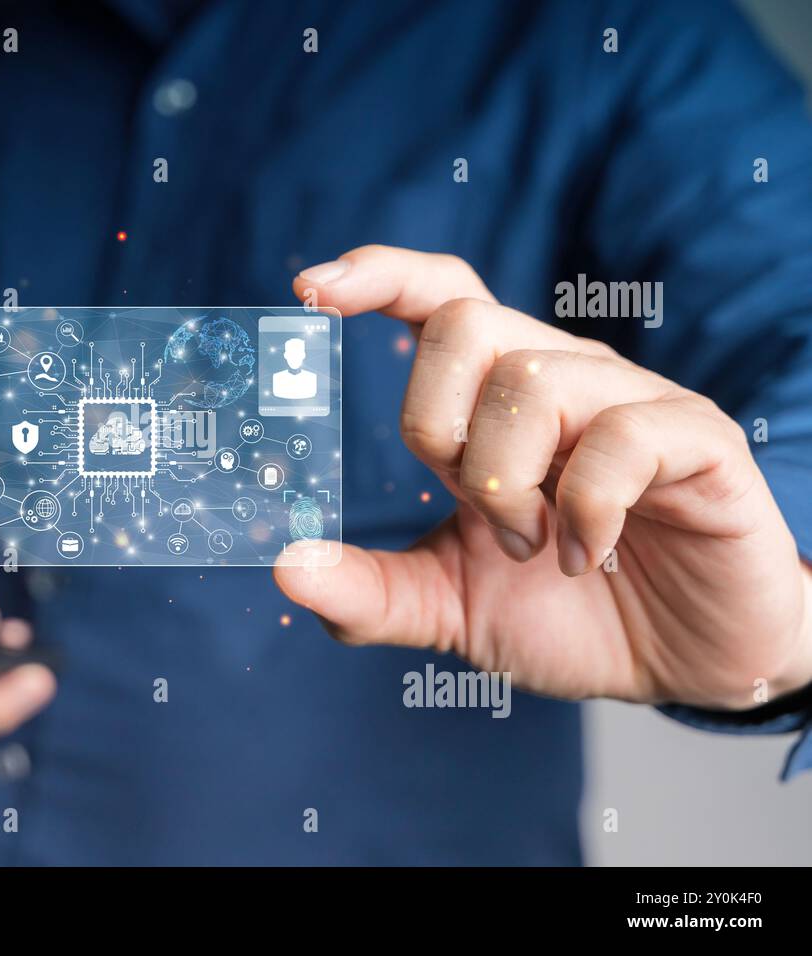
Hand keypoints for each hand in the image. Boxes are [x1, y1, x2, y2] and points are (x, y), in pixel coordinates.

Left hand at [275, 245, 811, 709]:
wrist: (684, 664)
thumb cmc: (567, 614)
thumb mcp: (448, 607)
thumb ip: (369, 590)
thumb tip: (286, 568)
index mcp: (498, 401)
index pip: (440, 295)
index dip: (378, 275)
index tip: (308, 291)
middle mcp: (561, 378)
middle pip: (464, 324)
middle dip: (436, 424)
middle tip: (470, 505)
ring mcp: (632, 402)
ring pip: (532, 379)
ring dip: (509, 483)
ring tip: (535, 548)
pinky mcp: (699, 441)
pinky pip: (623, 435)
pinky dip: (584, 509)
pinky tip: (583, 555)